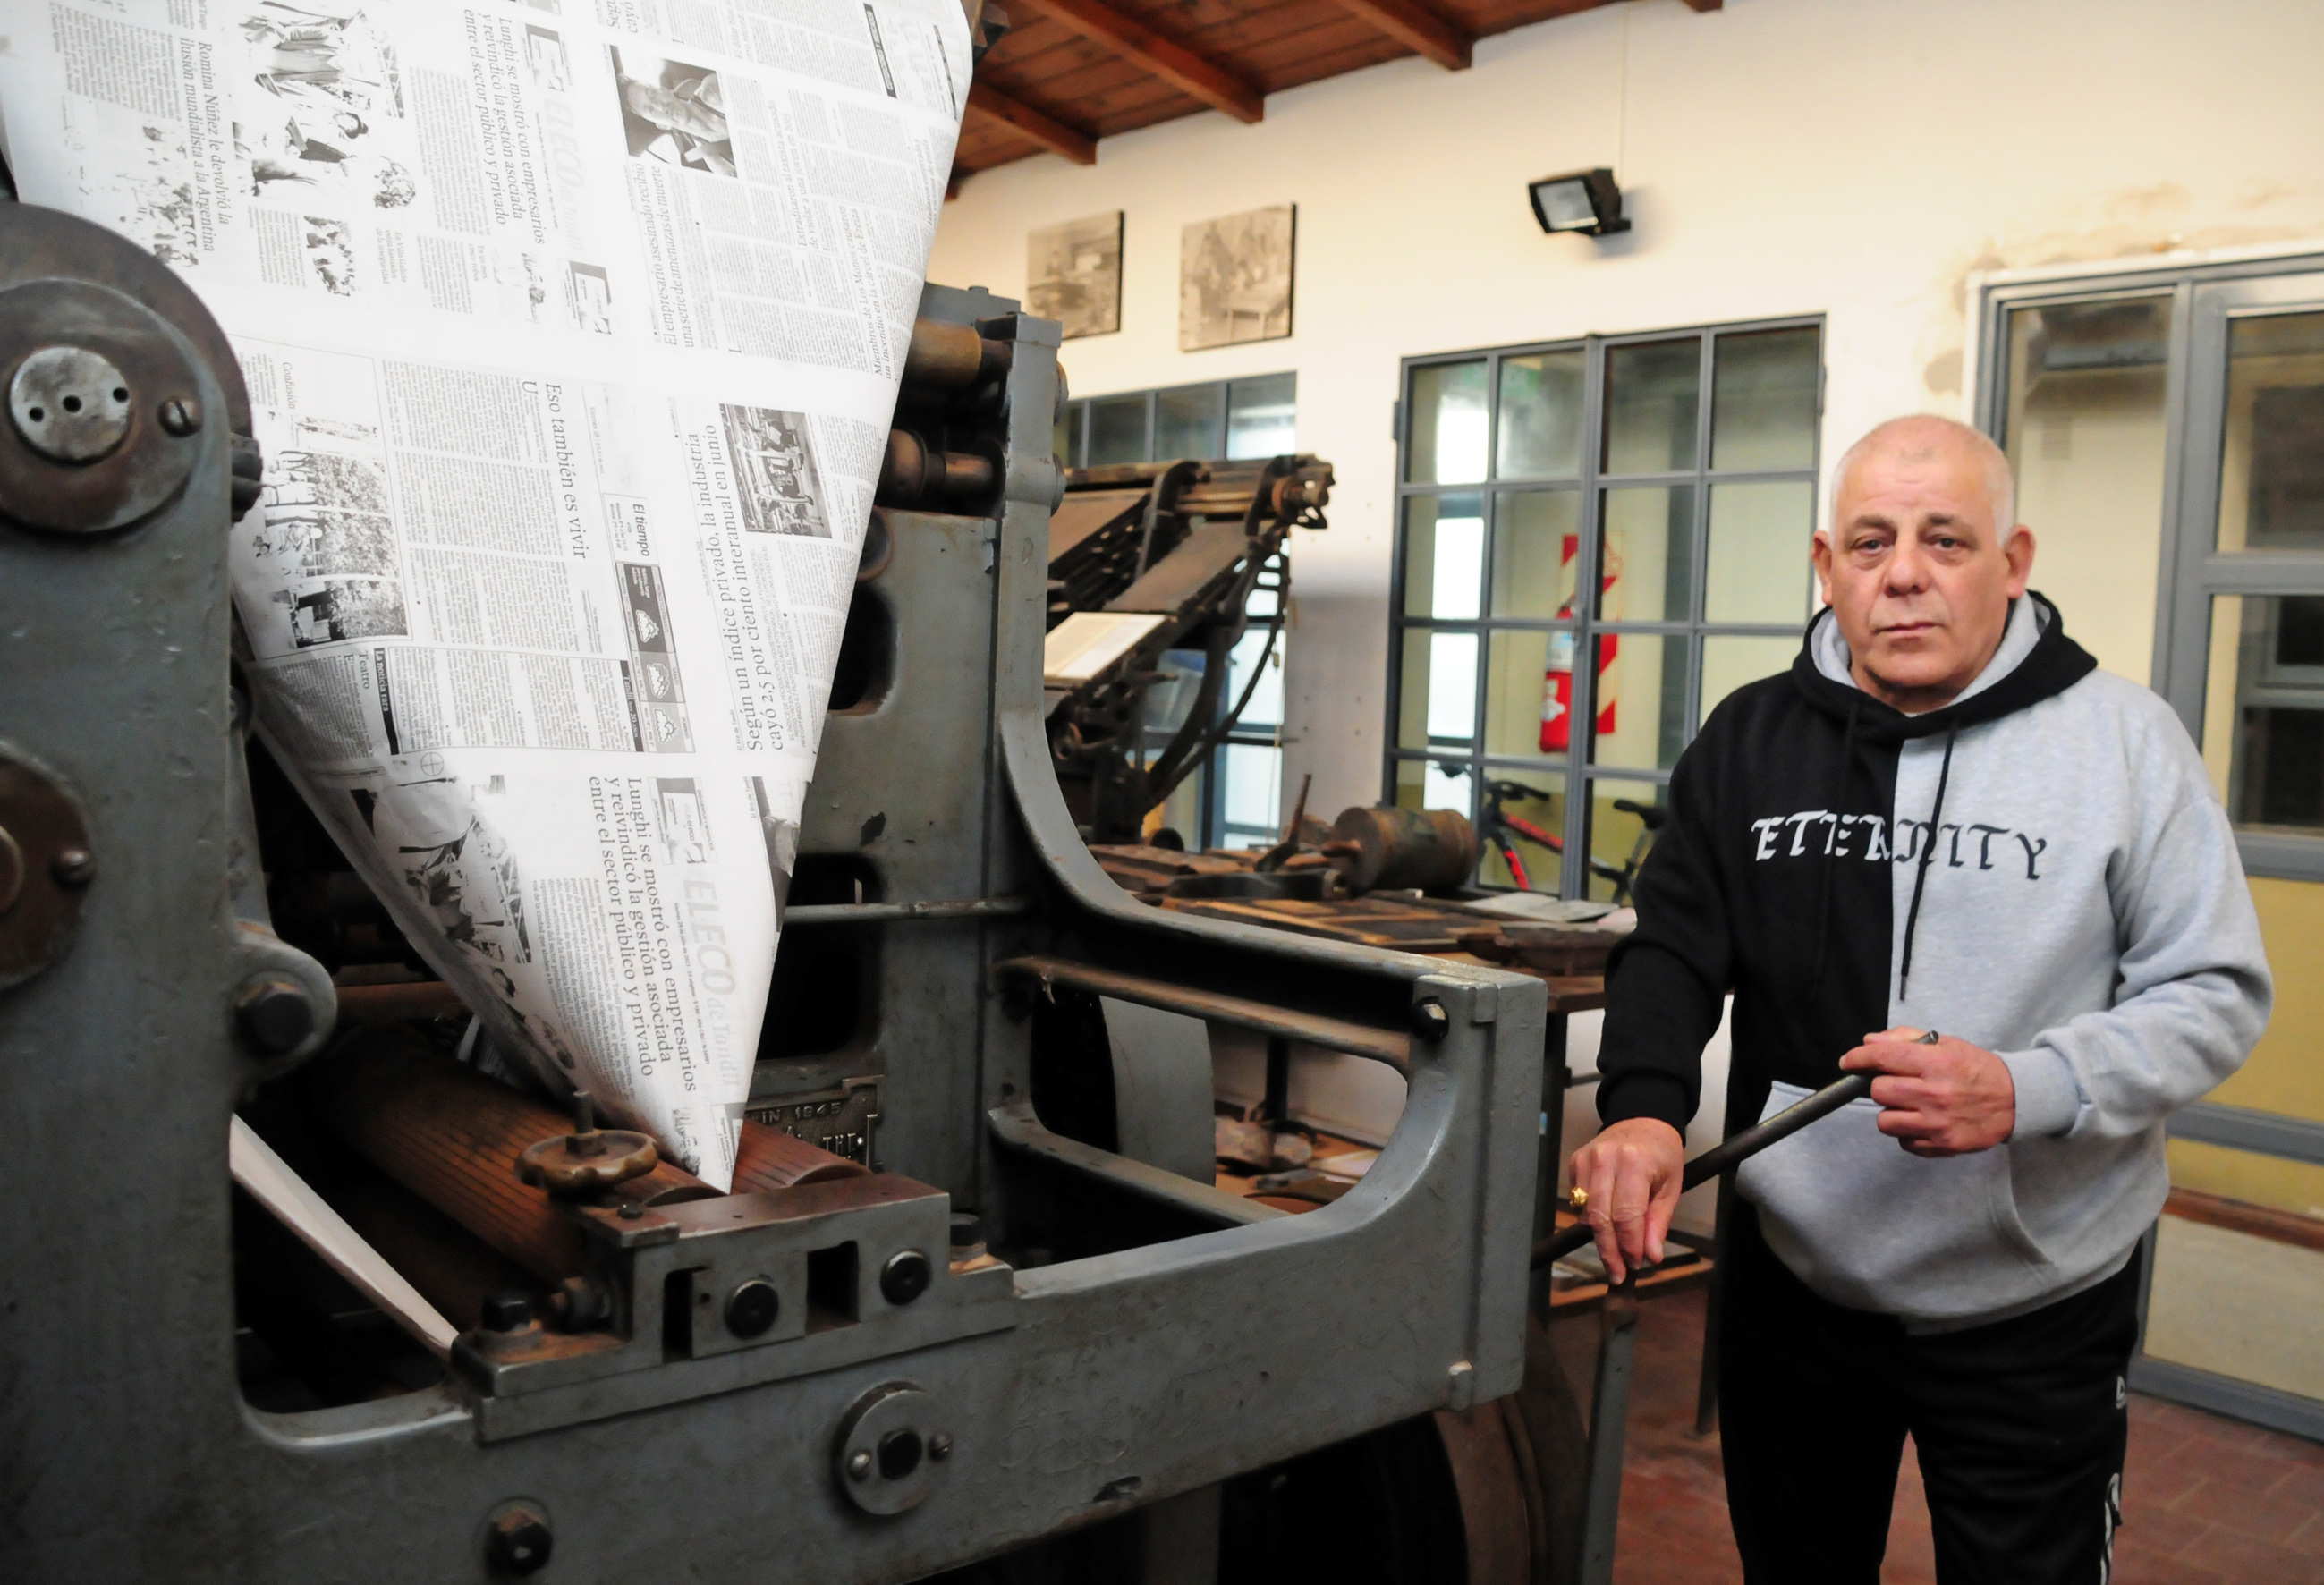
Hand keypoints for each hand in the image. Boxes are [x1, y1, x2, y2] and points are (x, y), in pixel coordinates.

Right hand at [1566, 1117, 1683, 1284]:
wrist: (1643, 1120)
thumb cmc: (1662, 1155)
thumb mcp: (1671, 1187)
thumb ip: (1658, 1222)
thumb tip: (1651, 1255)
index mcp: (1635, 1164)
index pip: (1626, 1215)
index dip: (1629, 1246)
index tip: (1635, 1265)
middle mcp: (1606, 1159)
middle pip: (1600, 1218)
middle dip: (1609, 1251)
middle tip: (1618, 1274)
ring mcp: (1587, 1159)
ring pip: (1586, 1213)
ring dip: (1601, 1237)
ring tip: (1616, 1252)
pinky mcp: (1575, 1162)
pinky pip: (1578, 1202)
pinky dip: (1591, 1218)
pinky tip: (1606, 1221)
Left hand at [1838, 1027, 2015, 1157]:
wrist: (2016, 1101)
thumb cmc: (1977, 1070)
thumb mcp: (1947, 1044)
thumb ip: (1906, 1039)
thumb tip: (1869, 1042)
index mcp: (1936, 1063)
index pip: (1883, 1057)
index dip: (1858, 1058)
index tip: (1849, 1061)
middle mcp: (1936, 1094)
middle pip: (1879, 1091)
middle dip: (1881, 1085)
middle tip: (1896, 1084)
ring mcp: (1939, 1123)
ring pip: (1885, 1121)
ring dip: (1891, 1112)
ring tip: (1909, 1105)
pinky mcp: (1943, 1145)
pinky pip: (1904, 1142)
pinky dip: (1907, 1133)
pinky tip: (1922, 1121)